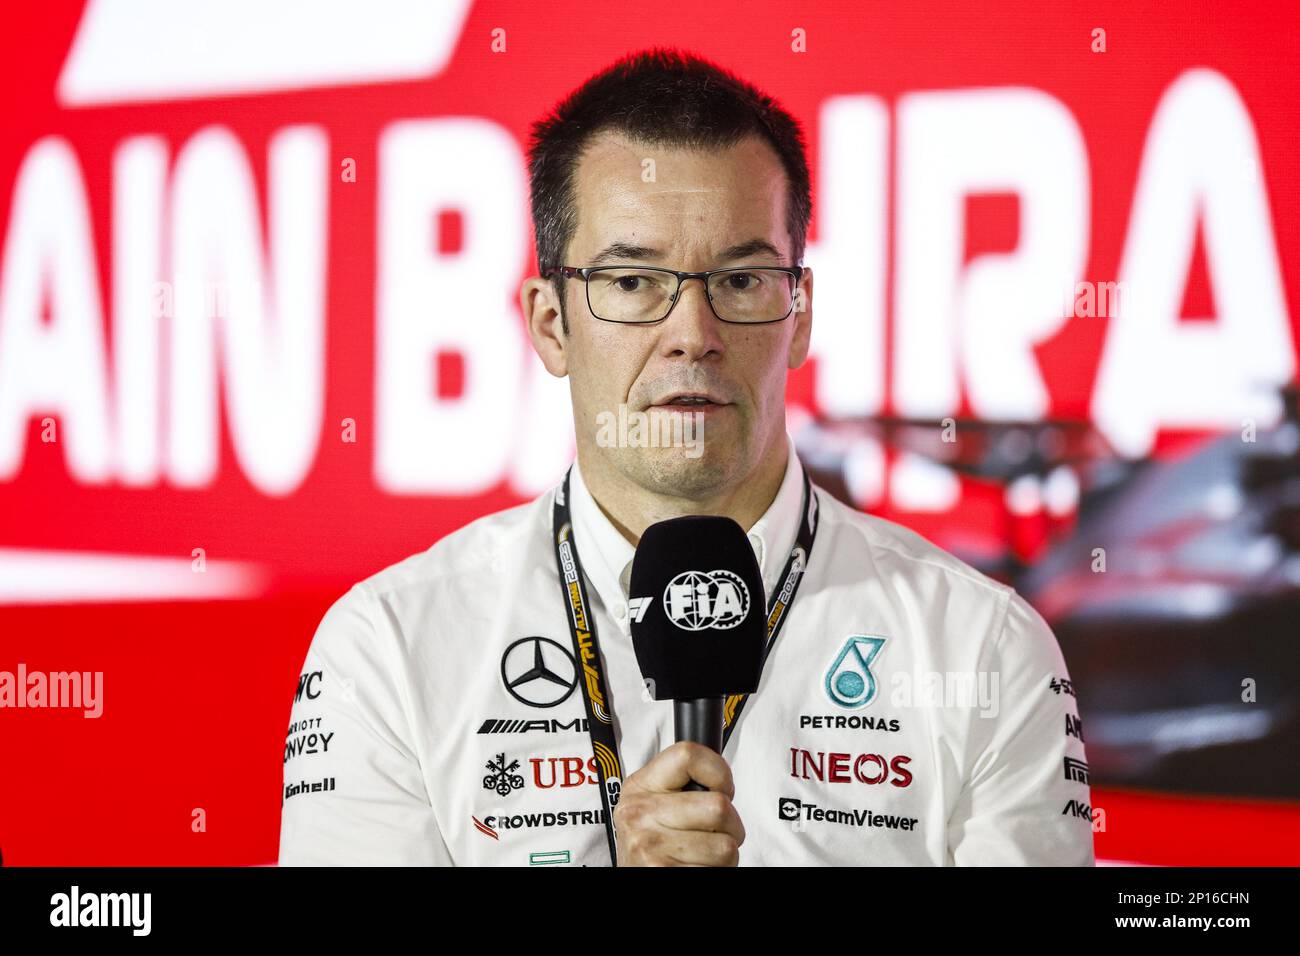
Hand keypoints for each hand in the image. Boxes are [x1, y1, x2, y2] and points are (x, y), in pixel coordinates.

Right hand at [613, 741, 745, 865]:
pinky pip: (718, 869)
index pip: (688, 755)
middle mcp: (640, 813)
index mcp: (640, 786)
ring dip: (725, 854)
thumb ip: (682, 784)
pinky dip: (717, 871)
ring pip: (726, 846)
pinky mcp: (662, 871)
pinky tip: (698, 866)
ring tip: (704, 853)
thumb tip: (724, 779)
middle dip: (732, 824)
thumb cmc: (652, 841)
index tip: (721, 789)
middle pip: (719, 807)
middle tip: (716, 831)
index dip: (719, 772)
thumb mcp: (653, 801)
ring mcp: (650, 845)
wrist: (634, 875)